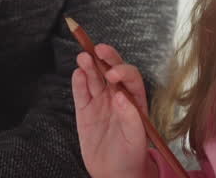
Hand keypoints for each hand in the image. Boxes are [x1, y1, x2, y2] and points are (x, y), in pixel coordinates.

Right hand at [72, 44, 155, 177]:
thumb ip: (131, 117)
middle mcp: (117, 96)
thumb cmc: (131, 156)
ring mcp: (100, 101)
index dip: (123, 71)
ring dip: (89, 65)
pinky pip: (81, 92)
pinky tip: (78, 73)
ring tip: (84, 58)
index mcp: (134, 100)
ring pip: (94, 77)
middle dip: (106, 58)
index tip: (114, 75)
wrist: (115, 173)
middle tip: (99, 50)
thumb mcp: (137, 139)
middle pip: (111, 70)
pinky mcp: (85, 110)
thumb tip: (121, 96)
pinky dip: (78, 82)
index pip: (130, 77)